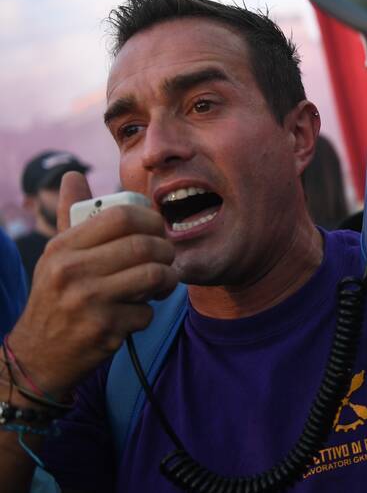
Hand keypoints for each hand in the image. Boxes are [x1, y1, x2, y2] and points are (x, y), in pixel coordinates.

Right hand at [6, 172, 178, 398]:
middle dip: (166, 251)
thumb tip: (72, 175)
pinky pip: (147, 312)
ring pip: (154, 275)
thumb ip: (71, 216)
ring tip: (160, 283)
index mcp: (64, 247)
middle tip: (166, 258)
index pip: (121, 215)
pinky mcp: (104, 329)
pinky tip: (133, 315)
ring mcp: (89, 301)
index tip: (157, 229)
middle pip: (145, 245)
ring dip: (166, 280)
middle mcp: (72, 271)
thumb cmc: (55, 297)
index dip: (151, 219)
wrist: (37, 355)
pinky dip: (147, 313)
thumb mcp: (56, 256)